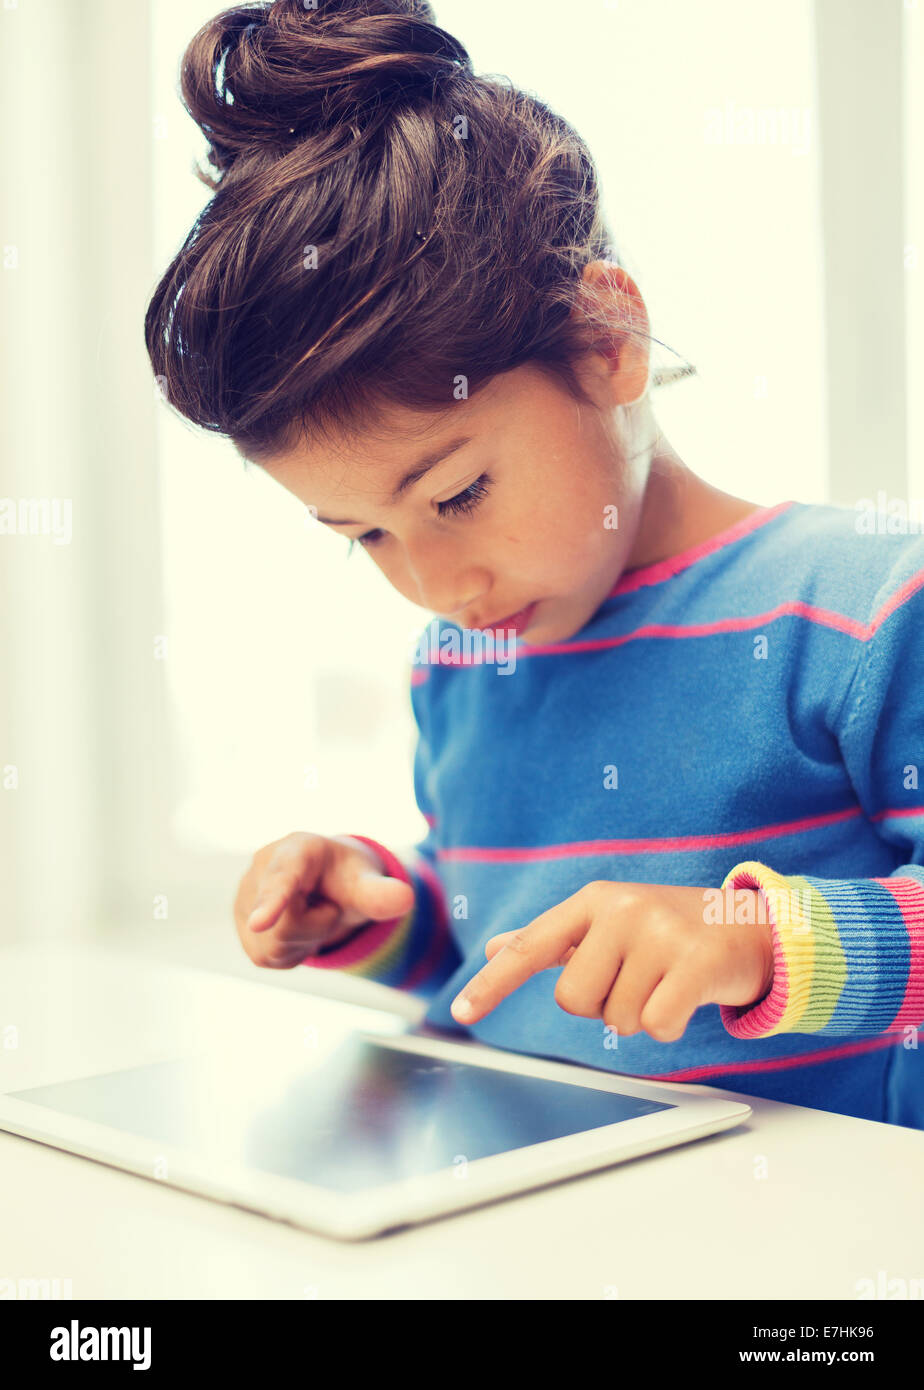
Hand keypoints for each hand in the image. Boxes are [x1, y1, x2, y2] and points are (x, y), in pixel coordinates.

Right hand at [234, 832, 414, 968]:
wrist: (327, 885)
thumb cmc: (347, 877)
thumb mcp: (367, 880)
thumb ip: (380, 891)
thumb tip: (405, 898)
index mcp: (297, 847)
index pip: (283, 876)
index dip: (271, 900)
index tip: (260, 923)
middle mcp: (260, 867)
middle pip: (285, 926)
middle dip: (319, 926)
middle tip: (329, 906)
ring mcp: (244, 898)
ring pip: (274, 946)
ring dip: (304, 941)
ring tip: (312, 914)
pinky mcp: (241, 928)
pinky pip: (268, 958)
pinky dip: (291, 952)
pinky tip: (298, 931)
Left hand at [449, 879, 773, 1041]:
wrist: (752, 927)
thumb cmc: (669, 931)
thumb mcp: (606, 924)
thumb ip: (550, 939)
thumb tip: (492, 946)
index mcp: (593, 901)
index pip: (531, 946)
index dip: (494, 982)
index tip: (461, 1010)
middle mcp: (622, 909)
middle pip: (575, 1000)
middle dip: (603, 1005)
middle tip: (637, 979)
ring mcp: (660, 933)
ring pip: (617, 1019)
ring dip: (640, 1015)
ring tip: (665, 982)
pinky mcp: (697, 961)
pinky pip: (656, 1025)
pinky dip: (668, 1026)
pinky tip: (686, 997)